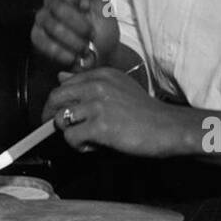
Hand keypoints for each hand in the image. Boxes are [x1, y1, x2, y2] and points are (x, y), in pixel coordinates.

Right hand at [31, 0, 117, 70]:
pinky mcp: (38, 39)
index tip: (85, 5)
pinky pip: (41, 40)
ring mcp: (42, 21)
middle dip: (76, 22)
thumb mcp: (104, 9)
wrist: (104, 58)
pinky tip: (72, 56)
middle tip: (91, 34)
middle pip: (54, 5)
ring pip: (48, 23)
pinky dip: (59, 50)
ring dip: (71, 39)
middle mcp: (50, 3)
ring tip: (85, 48)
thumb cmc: (104, 31)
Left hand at [44, 68, 187, 158]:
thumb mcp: (117, 87)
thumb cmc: (146, 111)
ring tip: (87, 138)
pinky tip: (95, 145)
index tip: (59, 114)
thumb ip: (89, 82)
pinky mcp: (100, 126)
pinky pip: (72, 137)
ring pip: (61, 120)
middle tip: (61, 129)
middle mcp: (96, 85)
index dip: (57, 102)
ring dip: (70, 133)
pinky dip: (80, 146)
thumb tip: (61, 77)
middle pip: (55, 99)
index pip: (63, 84)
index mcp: (101, 75)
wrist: (169, 127)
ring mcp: (97, 105)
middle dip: (52, 116)